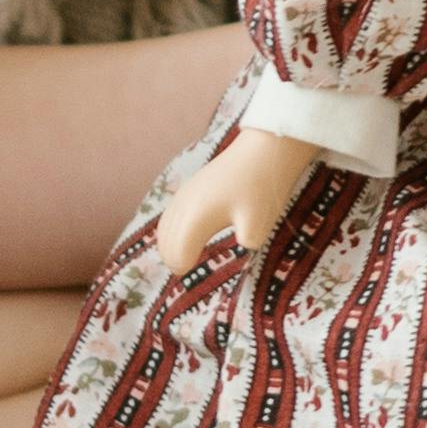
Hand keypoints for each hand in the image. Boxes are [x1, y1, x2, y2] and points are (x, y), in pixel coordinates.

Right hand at [151, 120, 319, 279]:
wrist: (262, 151)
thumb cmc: (261, 188)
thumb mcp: (260, 221)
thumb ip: (248, 241)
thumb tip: (242, 248)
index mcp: (197, 218)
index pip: (178, 256)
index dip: (186, 270)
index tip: (197, 275)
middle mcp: (184, 207)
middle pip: (166, 245)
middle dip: (176, 261)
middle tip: (192, 272)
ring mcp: (183, 196)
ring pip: (164, 231)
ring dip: (170, 248)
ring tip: (186, 260)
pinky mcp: (188, 190)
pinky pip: (168, 218)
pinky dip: (171, 233)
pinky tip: (186, 239)